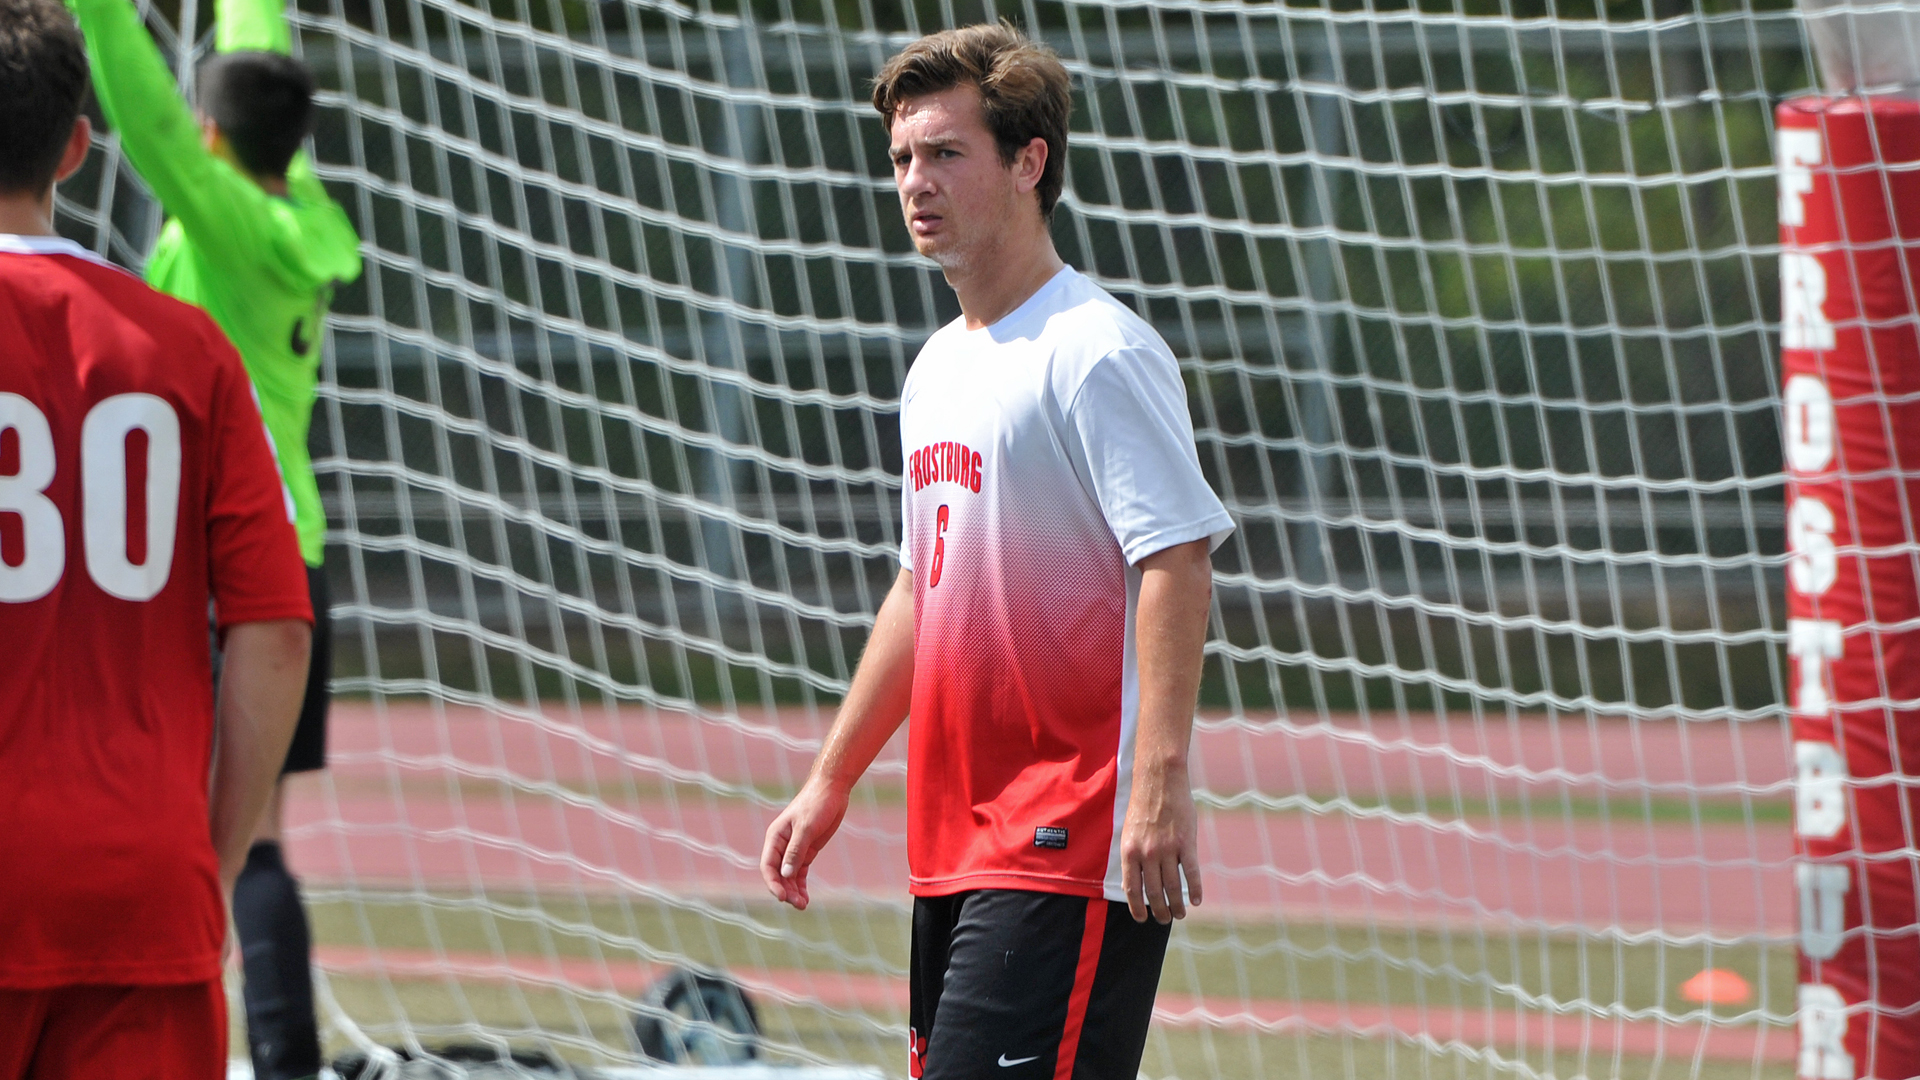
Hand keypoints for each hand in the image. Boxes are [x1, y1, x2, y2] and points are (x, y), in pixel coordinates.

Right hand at [760, 778, 850, 909]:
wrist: (832, 790)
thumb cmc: (817, 804)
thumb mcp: (807, 827)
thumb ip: (796, 851)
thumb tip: (785, 875)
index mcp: (775, 837)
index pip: (768, 865)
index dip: (772, 883)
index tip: (781, 897)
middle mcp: (782, 845)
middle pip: (778, 874)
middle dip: (786, 890)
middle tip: (798, 904)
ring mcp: (794, 849)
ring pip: (789, 876)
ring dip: (793, 891)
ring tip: (803, 905)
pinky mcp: (807, 850)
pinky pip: (800, 872)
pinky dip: (801, 885)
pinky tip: (805, 897)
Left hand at [1120, 758, 1201, 923]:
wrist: (1159, 780)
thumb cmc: (1144, 806)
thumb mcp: (1130, 832)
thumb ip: (1134, 857)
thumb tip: (1134, 883)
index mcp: (1129, 851)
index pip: (1132, 889)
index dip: (1137, 908)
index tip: (1143, 919)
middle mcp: (1147, 853)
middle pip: (1153, 892)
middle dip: (1160, 911)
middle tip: (1165, 919)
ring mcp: (1167, 849)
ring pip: (1173, 887)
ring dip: (1177, 905)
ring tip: (1180, 914)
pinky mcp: (1186, 842)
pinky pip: (1191, 873)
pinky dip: (1195, 890)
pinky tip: (1196, 900)